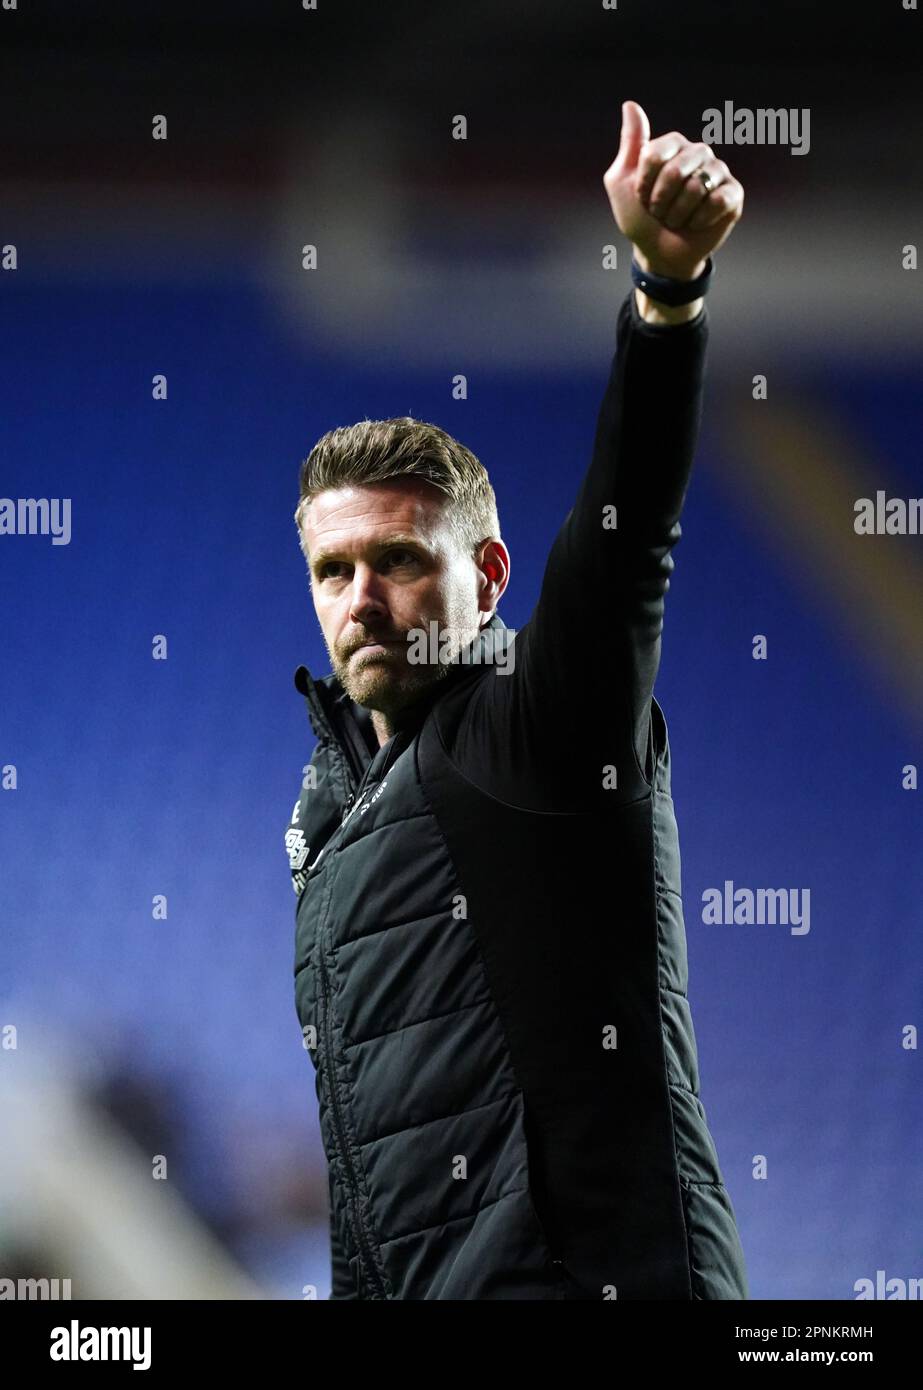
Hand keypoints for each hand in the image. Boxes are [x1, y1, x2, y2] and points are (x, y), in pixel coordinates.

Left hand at [603, 100, 743, 280]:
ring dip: (679, 214)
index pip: (655, 154)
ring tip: (677, 219)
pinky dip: (700, 220)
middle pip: (676, 170)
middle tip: (660, 213)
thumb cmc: (641, 218)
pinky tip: (696, 224)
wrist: (660, 253)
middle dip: (661, 201)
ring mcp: (718, 172)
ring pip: (697, 187)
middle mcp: (698, 153)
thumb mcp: (621, 183)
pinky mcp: (733, 194)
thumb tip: (630, 104)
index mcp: (673, 145)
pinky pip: (718, 201)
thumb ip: (630, 144)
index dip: (644, 184)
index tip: (641, 198)